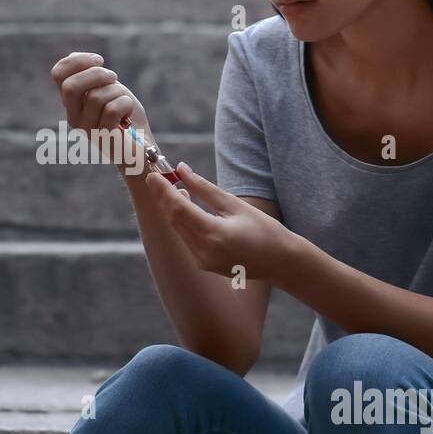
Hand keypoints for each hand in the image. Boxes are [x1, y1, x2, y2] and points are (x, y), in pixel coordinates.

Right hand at [49, 51, 149, 169]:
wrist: (142, 146)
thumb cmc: (126, 115)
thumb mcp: (108, 88)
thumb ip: (92, 76)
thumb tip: (74, 56)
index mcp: (72, 102)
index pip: (58, 74)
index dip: (77, 60)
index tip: (99, 60)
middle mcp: (74, 116)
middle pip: (70, 86)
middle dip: (96, 74)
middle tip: (113, 77)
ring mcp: (88, 129)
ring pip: (96, 97)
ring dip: (117, 92)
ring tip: (124, 100)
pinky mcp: (104, 137)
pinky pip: (112, 109)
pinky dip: (126, 104)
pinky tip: (128, 113)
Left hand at [146, 162, 295, 283]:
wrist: (280, 262)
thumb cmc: (263, 229)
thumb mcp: (234, 204)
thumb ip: (204, 187)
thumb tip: (181, 169)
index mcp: (214, 234)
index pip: (178, 208)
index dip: (163, 190)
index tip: (153, 175)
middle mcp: (204, 251)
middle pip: (173, 220)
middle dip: (163, 198)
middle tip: (157, 178)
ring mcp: (202, 261)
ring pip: (178, 230)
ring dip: (172, 209)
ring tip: (173, 188)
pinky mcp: (204, 264)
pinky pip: (186, 239)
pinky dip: (182, 222)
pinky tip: (187, 208)